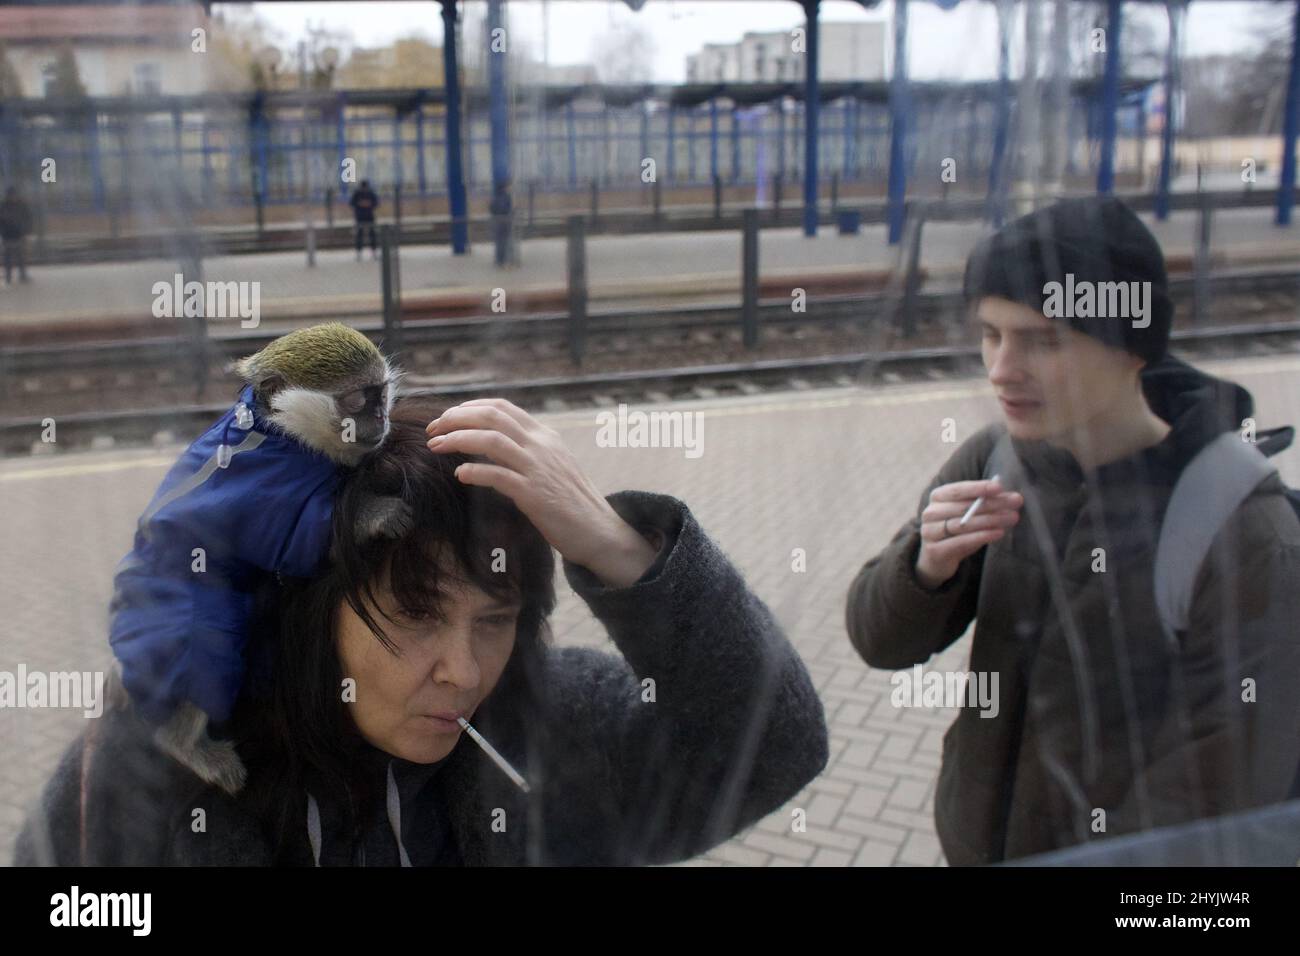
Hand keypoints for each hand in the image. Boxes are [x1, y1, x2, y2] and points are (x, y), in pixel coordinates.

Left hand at [425, 399, 658, 587]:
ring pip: (490, 440)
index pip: (502, 407)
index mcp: (546, 436)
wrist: (599, 530)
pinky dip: (474, 471)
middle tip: (433, 429)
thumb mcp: (554, 466)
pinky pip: (497, 475)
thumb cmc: (573, 502)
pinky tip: (459, 475)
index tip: (448, 417)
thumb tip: (496, 446)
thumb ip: (529, 452)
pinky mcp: (534, 493)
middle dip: (456, 418)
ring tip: (436, 447)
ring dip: (457, 440)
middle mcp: (542, 445)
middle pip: (492, 416)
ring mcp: (538, 468)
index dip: (470, 407)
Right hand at [915, 479, 1022, 588]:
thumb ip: (987, 503)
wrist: (937, 558)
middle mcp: (930, 512)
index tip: (999, 487)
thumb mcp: (970, 514)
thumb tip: (1013, 496)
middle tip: (1015, 502)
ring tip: (1012, 517)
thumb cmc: (958, 531)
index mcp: (938, 497)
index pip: (958, 489)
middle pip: (963, 506)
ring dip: (990, 520)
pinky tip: (998, 533)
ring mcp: (930, 532)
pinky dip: (981, 537)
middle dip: (992, 503)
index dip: (978, 487)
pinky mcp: (935, 551)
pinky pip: (961, 542)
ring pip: (963, 524)